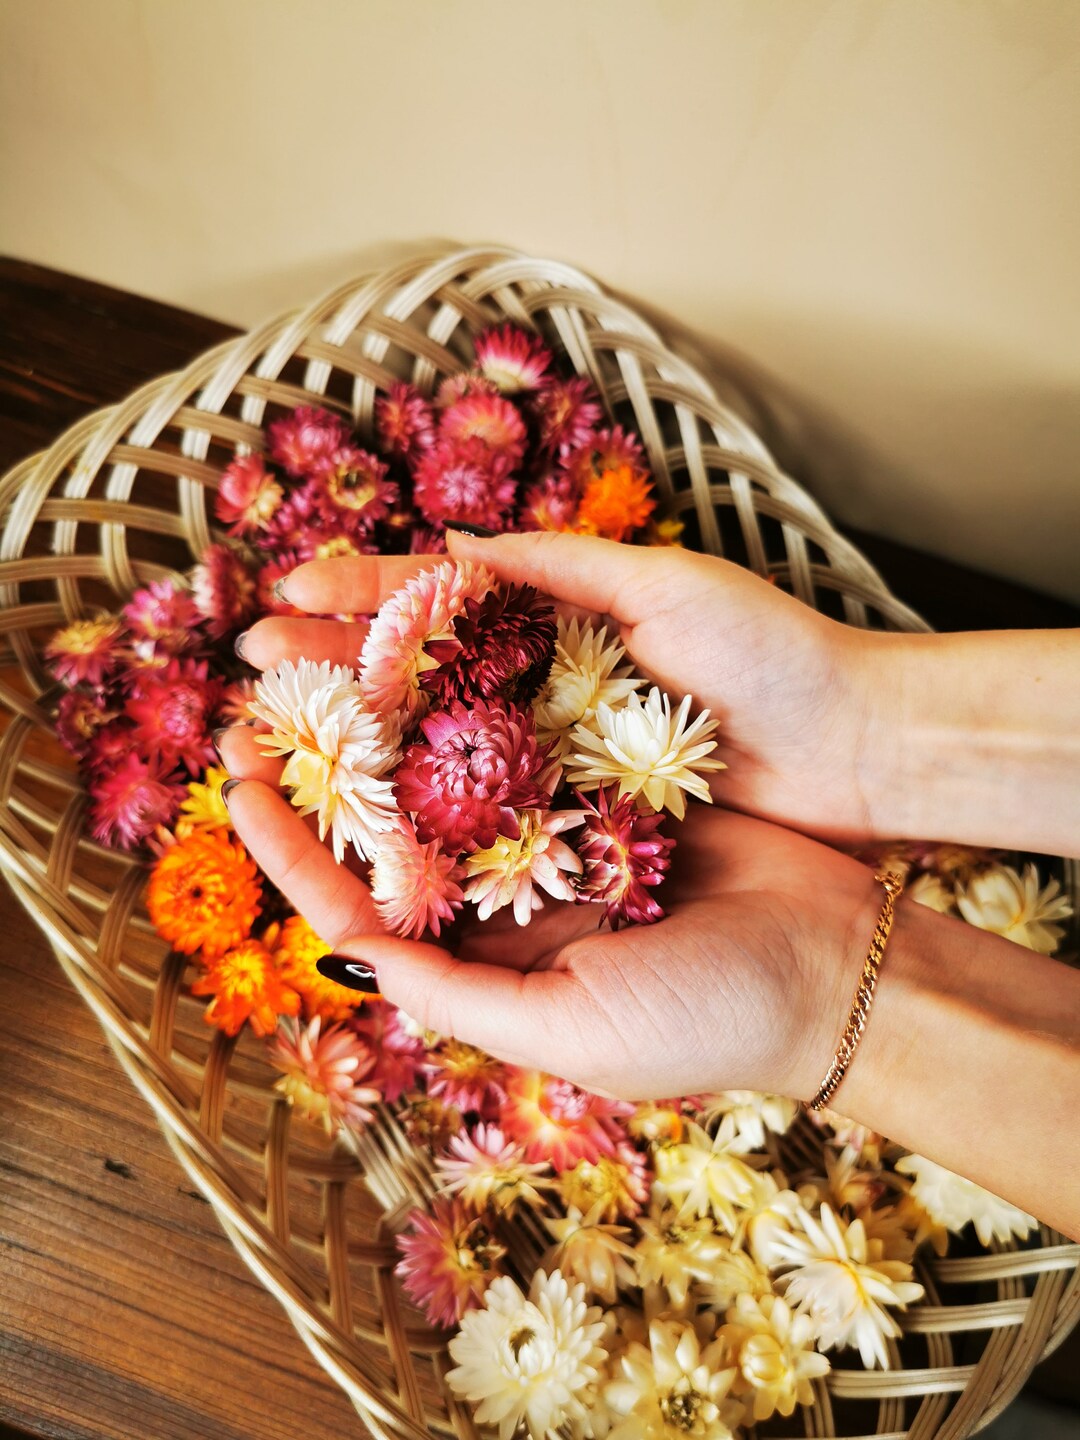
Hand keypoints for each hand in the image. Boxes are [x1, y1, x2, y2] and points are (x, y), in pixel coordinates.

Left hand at [219, 720, 879, 1099]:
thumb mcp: (574, 1033)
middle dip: (327, 766)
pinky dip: (484, 693)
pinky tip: (436, 648)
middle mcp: (511, 896)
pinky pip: (532, 730)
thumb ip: (460, 997)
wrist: (839, 964)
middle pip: (395, 823)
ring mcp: (561, 833)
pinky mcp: (611, 781)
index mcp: (489, 960)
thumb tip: (351, 952)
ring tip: (327, 656)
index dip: (295, 847)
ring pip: (452, 765)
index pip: (363, 902)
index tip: (240, 786)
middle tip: (262, 702)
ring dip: (390, 717)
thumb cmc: (710, 1019)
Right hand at [243, 534, 884, 844]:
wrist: (851, 750)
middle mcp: (540, 684)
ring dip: (353, 736)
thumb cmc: (770, 657)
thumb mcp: (667, 587)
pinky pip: (485, 809)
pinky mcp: (577, 814)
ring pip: (435, 741)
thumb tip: (452, 546)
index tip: (285, 595)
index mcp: (556, 617)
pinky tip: (360, 811)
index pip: (435, 600)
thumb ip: (559, 568)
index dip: (358, 594)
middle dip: (329, 665)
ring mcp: (554, 751)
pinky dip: (421, 806)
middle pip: (414, 671)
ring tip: (275, 736)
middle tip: (249, 670)